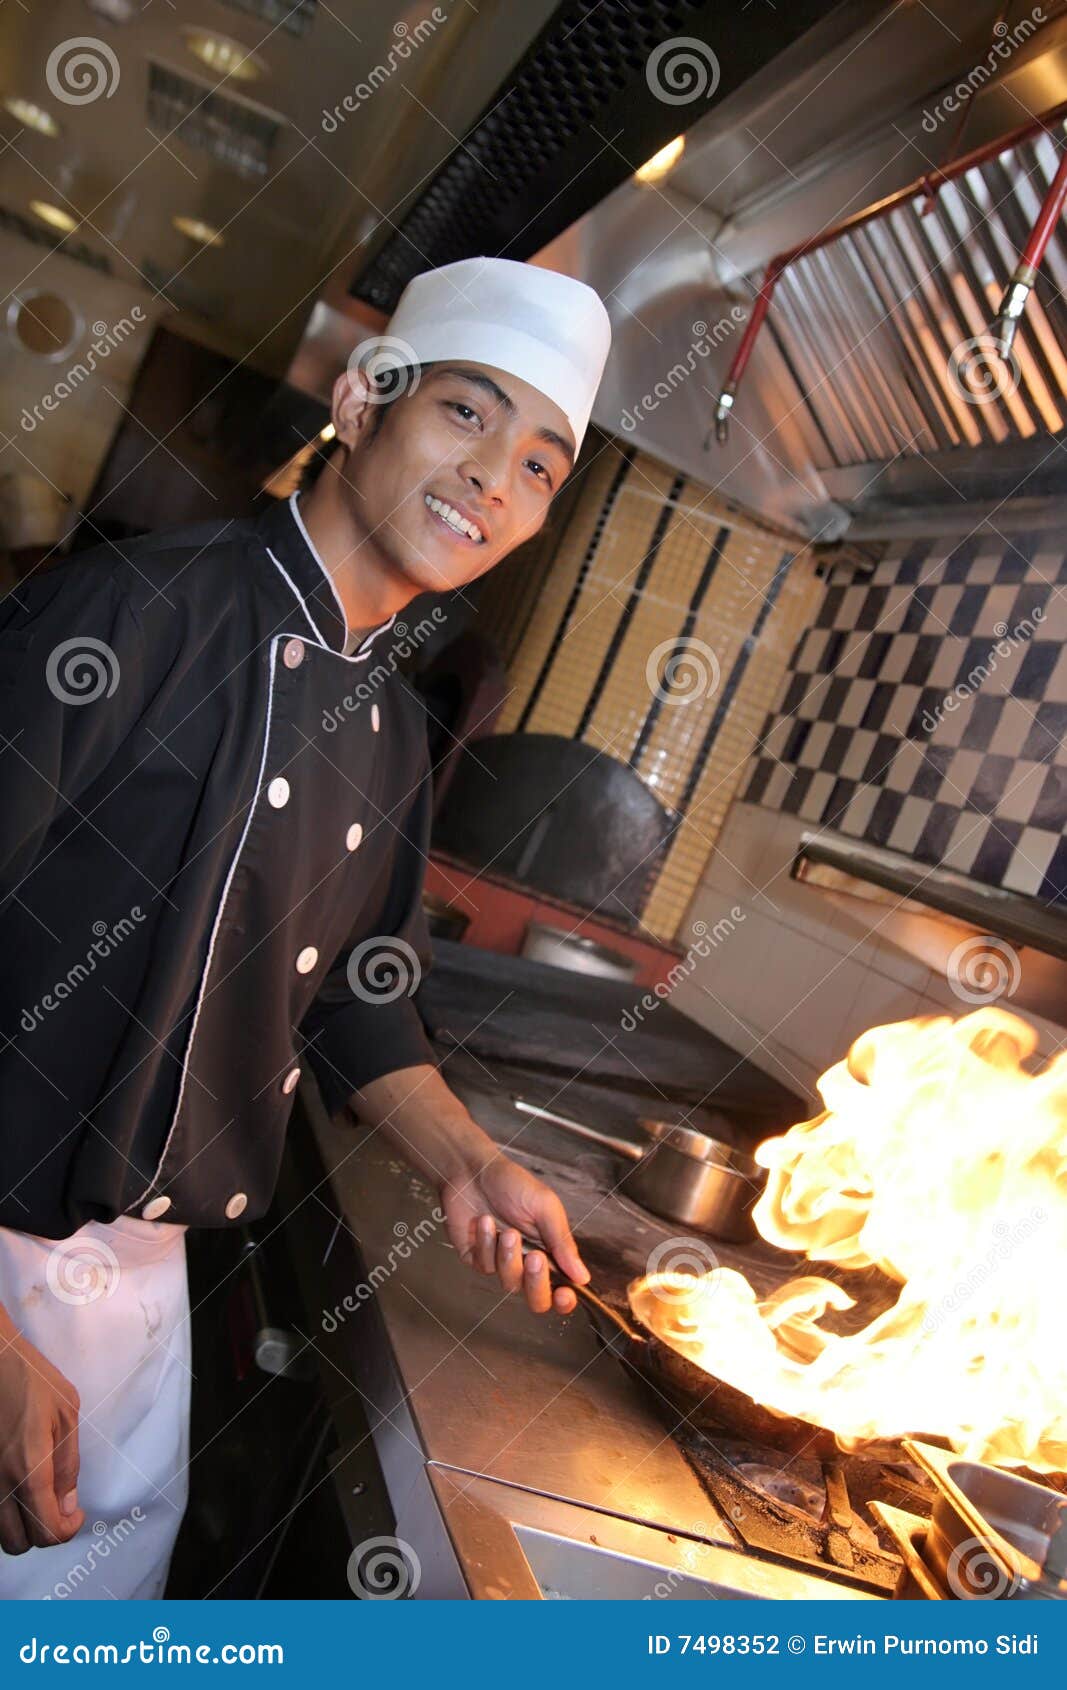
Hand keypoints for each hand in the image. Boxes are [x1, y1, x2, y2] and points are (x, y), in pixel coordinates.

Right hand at [0, 1319, 83, 1552]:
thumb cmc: (30, 1379)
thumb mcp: (66, 1412)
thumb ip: (68, 1462)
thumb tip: (69, 1503)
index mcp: (30, 1467)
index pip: (47, 1530)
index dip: (67, 1529)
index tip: (75, 1513)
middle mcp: (0, 1483)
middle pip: (19, 1543)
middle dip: (42, 1532)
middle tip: (55, 1507)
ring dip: (19, 1526)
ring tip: (35, 1499)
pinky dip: (1, 1512)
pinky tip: (14, 1488)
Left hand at [441, 1151, 589, 1315]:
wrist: (472, 1171)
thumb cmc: (512, 1184)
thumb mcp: (545, 1207)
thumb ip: (563, 1243)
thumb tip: (583, 1277)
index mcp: (550, 1251)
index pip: (561, 1288)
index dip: (564, 1300)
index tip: (565, 1294)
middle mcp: (526, 1263)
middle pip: (537, 1299)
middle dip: (537, 1282)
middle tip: (535, 1257)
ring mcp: (501, 1263)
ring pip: (510, 1283)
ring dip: (509, 1256)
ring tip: (507, 1230)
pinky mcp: (476, 1259)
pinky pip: (485, 1266)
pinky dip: (487, 1244)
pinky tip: (485, 1221)